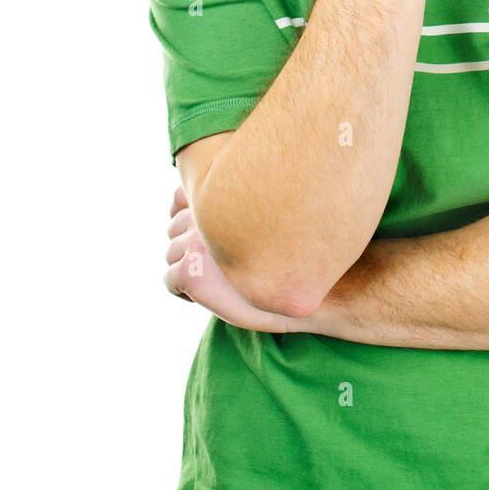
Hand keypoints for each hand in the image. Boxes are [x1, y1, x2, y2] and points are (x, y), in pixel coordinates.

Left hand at [164, 182, 300, 334]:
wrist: (317, 289)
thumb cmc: (298, 254)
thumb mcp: (269, 220)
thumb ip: (238, 209)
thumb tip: (199, 207)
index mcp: (222, 192)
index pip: (181, 199)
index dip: (188, 218)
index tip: (204, 239)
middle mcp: (205, 212)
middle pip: (173, 229)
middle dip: (188, 247)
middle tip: (215, 268)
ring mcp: (196, 241)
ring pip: (171, 255)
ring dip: (186, 269)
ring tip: (215, 283)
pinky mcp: (191, 270)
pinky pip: (171, 280)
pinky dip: (182, 292)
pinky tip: (208, 297)